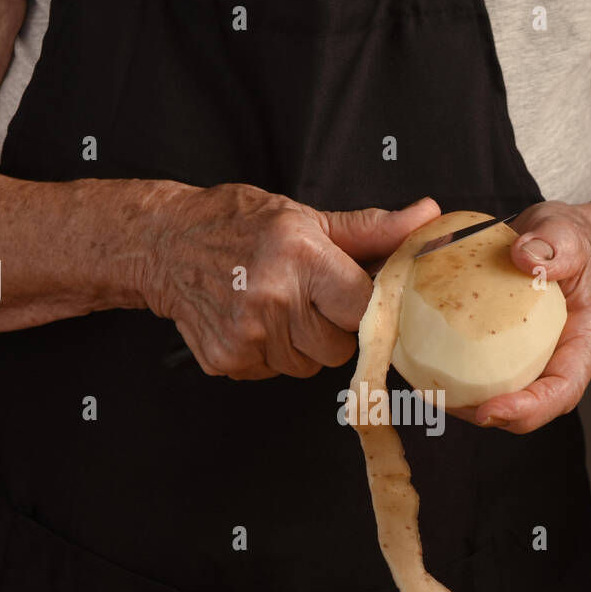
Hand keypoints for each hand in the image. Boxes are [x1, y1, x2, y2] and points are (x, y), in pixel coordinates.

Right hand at [139, 183, 438, 377]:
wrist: (163, 243)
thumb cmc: (237, 225)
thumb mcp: (306, 218)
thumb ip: (371, 230)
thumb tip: (427, 218)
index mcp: (300, 257)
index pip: (364, 308)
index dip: (366, 308)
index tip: (356, 300)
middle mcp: (273, 297)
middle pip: (338, 347)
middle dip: (331, 328)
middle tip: (307, 298)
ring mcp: (247, 334)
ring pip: (308, 366)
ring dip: (300, 344)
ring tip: (276, 307)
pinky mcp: (226, 359)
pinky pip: (273, 373)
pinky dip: (269, 354)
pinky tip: (252, 322)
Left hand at [449, 201, 590, 433]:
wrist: (556, 241)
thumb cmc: (568, 240)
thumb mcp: (566, 233)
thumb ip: (554, 247)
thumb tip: (523, 257)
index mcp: (584, 339)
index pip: (564, 389)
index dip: (530, 409)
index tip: (490, 411)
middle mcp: (559, 359)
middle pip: (530, 406)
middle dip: (490, 415)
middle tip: (445, 402)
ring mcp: (531, 360)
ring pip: (502, 395)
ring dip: (466, 401)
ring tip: (431, 391)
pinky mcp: (503, 353)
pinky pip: (481, 373)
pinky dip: (454, 375)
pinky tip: (425, 367)